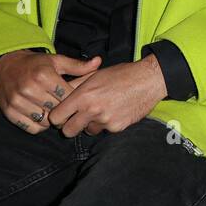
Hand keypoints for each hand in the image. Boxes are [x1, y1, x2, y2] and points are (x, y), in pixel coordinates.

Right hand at [0, 51, 100, 133]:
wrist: (5, 66)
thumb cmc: (36, 64)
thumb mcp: (56, 61)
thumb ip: (78, 66)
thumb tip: (98, 63)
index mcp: (43, 75)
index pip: (67, 97)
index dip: (74, 101)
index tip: (76, 100)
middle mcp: (29, 89)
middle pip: (57, 110)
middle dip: (64, 111)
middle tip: (67, 109)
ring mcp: (18, 101)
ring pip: (45, 122)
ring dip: (52, 120)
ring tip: (53, 111)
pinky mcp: (9, 112)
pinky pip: (31, 128)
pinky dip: (39, 126)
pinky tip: (41, 115)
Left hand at [45, 55, 166, 137]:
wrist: (149, 80)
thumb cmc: (121, 74)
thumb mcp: (95, 75)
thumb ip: (75, 85)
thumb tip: (59, 93)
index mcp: (83, 96)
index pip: (56, 117)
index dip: (57, 117)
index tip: (62, 114)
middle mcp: (92, 111)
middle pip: (68, 132)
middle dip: (70, 126)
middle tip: (76, 119)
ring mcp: (105, 121)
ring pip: (88, 131)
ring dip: (91, 124)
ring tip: (101, 110)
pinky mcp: (117, 128)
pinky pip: (105, 130)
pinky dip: (107, 124)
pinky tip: (114, 111)